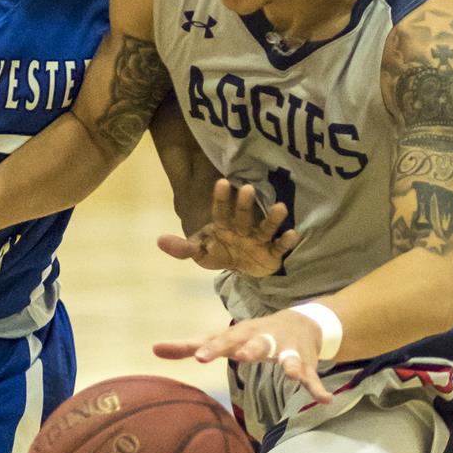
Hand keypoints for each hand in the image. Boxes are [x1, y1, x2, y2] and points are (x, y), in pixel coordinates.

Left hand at [153, 307, 332, 404]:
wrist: (301, 320)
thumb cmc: (251, 335)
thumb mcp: (222, 338)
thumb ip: (190, 345)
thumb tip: (153, 349)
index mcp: (241, 333)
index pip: (222, 339)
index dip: (211, 347)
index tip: (197, 356)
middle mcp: (263, 337)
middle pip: (254, 342)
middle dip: (249, 349)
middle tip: (239, 355)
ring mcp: (286, 349)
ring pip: (287, 355)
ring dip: (289, 363)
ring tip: (291, 374)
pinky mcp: (305, 361)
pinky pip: (311, 376)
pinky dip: (316, 387)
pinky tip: (324, 401)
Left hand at [158, 179, 296, 277]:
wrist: (245, 269)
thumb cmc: (222, 254)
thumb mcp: (201, 254)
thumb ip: (183, 248)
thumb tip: (159, 241)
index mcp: (225, 225)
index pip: (220, 210)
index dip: (220, 198)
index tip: (220, 183)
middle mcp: (243, 228)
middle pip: (243, 215)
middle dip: (244, 203)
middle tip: (247, 188)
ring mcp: (259, 238)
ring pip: (266, 227)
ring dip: (272, 217)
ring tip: (280, 206)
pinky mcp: (273, 252)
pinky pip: (280, 246)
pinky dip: (286, 240)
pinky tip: (293, 233)